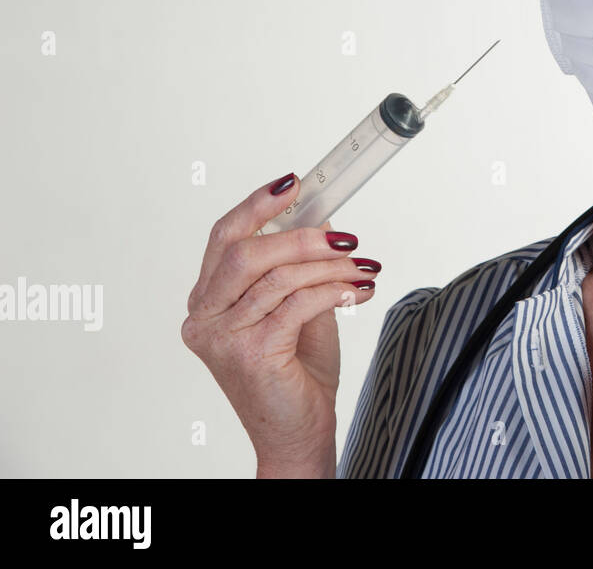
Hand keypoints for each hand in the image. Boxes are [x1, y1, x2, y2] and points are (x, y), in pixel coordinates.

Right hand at [181, 173, 380, 477]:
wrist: (297, 434)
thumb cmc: (295, 373)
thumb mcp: (298, 307)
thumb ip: (299, 268)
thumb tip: (320, 219)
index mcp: (208, 300)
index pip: (225, 237)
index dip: (258, 204)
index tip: (294, 183)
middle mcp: (205, 317)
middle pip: (246, 252)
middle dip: (301, 236)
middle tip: (344, 236)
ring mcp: (223, 337)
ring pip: (278, 276)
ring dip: (331, 265)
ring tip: (363, 267)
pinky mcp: (251, 354)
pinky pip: (297, 303)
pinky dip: (334, 290)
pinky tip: (359, 291)